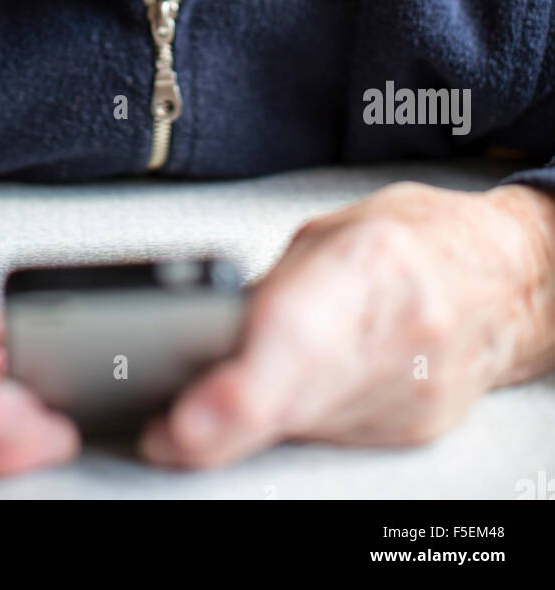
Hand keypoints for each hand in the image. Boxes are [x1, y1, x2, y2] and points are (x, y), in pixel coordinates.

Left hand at [138, 180, 554, 467]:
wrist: (504, 276)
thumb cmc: (413, 238)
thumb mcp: (330, 233)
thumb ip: (272, 287)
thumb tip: (200, 339)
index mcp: (373, 260)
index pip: (299, 337)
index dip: (239, 390)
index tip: (185, 420)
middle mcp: (401, 331)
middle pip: (298, 397)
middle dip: (223, 425)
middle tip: (167, 436)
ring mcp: (414, 390)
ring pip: (306, 426)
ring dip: (245, 427)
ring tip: (194, 419)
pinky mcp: (413, 429)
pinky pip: (329, 434)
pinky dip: (288, 424)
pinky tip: (262, 409)